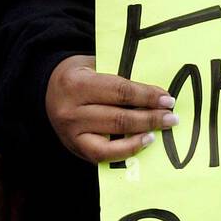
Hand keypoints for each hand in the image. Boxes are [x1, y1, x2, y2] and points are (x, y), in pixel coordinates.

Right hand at [46, 55, 176, 163]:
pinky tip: (144, 141)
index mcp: (77, 83)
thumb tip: (157, 93)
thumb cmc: (81, 75)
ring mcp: (71, 132)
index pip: (121, 91)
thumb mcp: (96, 66)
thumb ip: (121, 78)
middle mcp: (71, 110)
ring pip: (113, 136)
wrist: (48, 90)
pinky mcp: (75, 147)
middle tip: (172, 117)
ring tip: (162, 128)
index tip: (167, 99)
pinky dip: (127, 149)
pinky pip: (104, 154)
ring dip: (143, 133)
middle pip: (119, 116)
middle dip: (151, 117)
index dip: (147, 96)